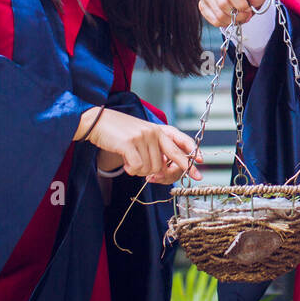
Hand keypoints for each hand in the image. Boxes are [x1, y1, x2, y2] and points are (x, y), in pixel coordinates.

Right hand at [81, 107, 202, 183]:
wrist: (97, 122)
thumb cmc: (119, 133)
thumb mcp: (141, 136)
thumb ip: (154, 148)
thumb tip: (164, 169)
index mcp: (158, 130)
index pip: (179, 142)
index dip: (191, 153)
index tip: (201, 162)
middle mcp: (153, 132)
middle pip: (168, 161)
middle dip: (174, 171)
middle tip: (171, 178)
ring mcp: (143, 137)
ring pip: (151, 168)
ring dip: (140, 171)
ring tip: (131, 162)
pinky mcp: (130, 143)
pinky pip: (138, 168)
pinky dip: (131, 170)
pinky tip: (125, 163)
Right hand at [199, 0, 270, 27]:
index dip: (240, 3)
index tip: (248, 7)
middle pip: (222, 3)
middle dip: (237, 13)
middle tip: (246, 13)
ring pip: (218, 14)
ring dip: (233, 19)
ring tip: (240, 16)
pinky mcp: (202, 4)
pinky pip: (213, 20)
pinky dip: (225, 23)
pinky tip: (232, 18)